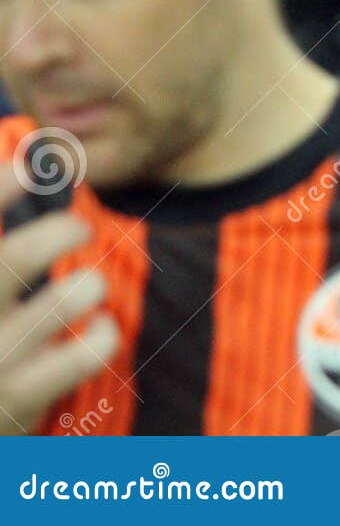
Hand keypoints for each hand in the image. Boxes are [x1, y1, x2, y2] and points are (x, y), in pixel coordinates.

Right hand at [0, 189, 115, 434]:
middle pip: (15, 257)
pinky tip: (98, 331)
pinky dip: (103, 335)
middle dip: (58, 232)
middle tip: (78, 229)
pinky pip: (87, 353)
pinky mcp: (17, 399)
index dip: (0, 190)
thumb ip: (2, 253)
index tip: (30, 165)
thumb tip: (21, 168)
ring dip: (87, 285)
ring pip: (64, 301)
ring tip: (88, 288)